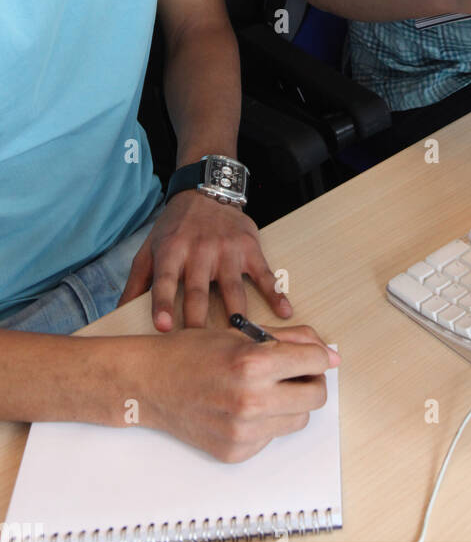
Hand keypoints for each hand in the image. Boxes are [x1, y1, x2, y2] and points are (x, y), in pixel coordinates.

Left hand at [118, 191, 292, 330]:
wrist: (207, 190)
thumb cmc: (175, 227)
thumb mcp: (149, 248)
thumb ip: (136, 283)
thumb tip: (116, 315)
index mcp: (172, 252)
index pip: (164, 282)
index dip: (162, 305)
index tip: (163, 328)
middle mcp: (199, 251)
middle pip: (199, 291)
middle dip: (199, 320)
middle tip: (201, 351)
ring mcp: (227, 250)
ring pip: (232, 288)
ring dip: (236, 314)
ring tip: (240, 341)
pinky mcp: (250, 248)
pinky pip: (264, 274)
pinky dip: (275, 293)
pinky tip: (284, 312)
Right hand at [137, 325, 339, 462]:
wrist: (150, 383)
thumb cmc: (193, 352)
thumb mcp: (243, 333)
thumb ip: (291, 340)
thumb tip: (330, 353)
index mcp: (255, 363)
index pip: (316, 362)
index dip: (318, 355)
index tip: (313, 356)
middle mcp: (252, 400)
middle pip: (316, 397)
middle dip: (311, 381)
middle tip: (294, 373)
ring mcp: (244, 431)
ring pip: (299, 420)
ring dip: (292, 403)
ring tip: (267, 388)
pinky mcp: (236, 452)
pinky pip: (272, 437)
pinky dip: (267, 422)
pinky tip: (244, 407)